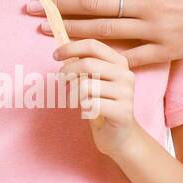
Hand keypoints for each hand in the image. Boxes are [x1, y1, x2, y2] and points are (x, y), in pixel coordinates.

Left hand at [26, 0, 182, 68]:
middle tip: (29, 10)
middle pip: (93, 5)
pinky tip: (81, 59)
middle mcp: (149, 3)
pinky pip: (129, 57)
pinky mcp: (166, 51)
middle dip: (58, 7)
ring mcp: (157, 29)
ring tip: (45, 32)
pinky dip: (103, 58)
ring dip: (71, 32)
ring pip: (105, 31)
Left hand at [52, 38, 137, 158]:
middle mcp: (126, 75)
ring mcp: (126, 93)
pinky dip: (83, 108)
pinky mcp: (123, 112)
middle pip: (86, 64)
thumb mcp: (93, 80)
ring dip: (74, 94)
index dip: (70, 47)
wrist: (120, 136)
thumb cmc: (102, 105)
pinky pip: (90, 104)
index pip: (93, 45)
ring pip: (85, 85)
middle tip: (62, 81)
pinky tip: (90, 112)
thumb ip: (83, 64)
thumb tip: (61, 50)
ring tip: (79, 100)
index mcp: (120, 62)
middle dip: (67, 72)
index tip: (55, 55)